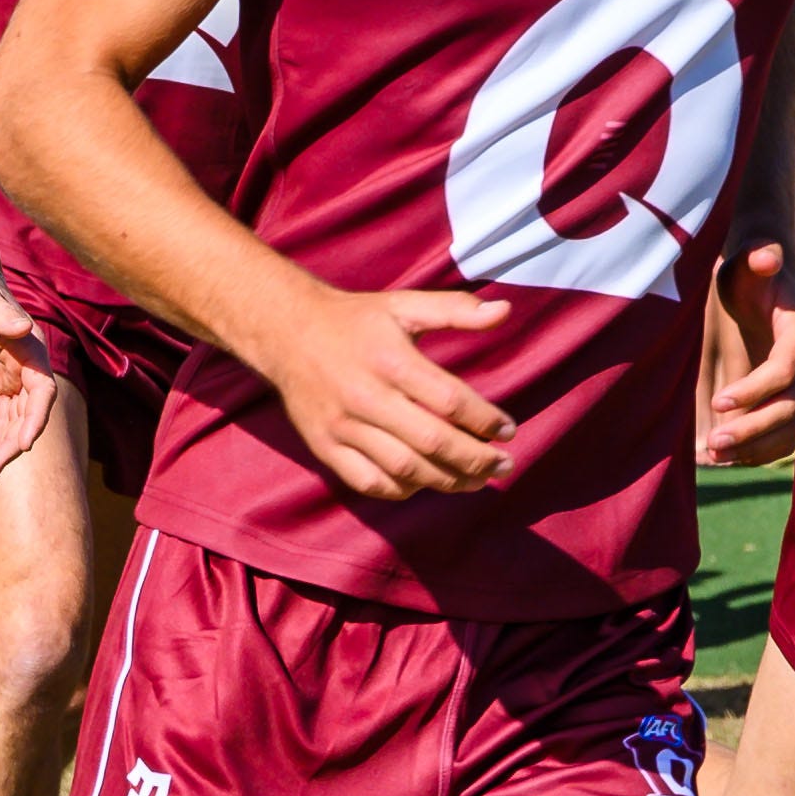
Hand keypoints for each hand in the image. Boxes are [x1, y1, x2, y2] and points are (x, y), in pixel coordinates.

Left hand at [0, 255, 54, 487]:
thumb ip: (0, 313)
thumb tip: (23, 329)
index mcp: (29, 347)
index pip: (43, 391)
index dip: (36, 419)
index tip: (25, 445)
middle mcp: (28, 363)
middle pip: (30, 412)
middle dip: (13, 443)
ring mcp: (16, 372)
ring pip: (16, 419)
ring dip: (4, 446)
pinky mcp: (1, 378)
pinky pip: (3, 414)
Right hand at [255, 281, 515, 500]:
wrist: (286, 331)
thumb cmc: (355, 319)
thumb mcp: (404, 305)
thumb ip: (456, 310)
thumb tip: (506, 310)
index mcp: (390, 359)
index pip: (450, 401)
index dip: (486, 420)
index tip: (508, 429)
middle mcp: (366, 396)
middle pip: (433, 442)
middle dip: (476, 460)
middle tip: (504, 466)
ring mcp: (343, 426)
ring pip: (405, 469)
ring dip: (448, 481)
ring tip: (477, 481)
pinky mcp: (324, 447)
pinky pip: (369, 482)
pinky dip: (403, 490)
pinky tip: (427, 483)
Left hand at [696, 243, 794, 468]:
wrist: (766, 289)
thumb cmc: (750, 274)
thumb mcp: (749, 259)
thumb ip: (758, 256)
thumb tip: (764, 258)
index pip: (784, 368)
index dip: (754, 389)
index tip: (717, 401)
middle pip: (790, 406)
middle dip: (752, 429)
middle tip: (713, 445)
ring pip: (790, 427)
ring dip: (755, 447)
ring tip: (716, 457)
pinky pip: (786, 435)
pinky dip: (761, 450)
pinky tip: (732, 459)